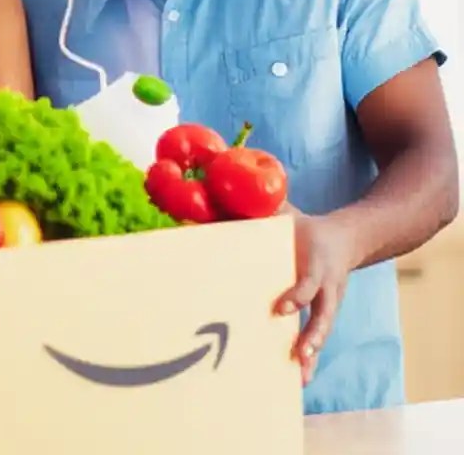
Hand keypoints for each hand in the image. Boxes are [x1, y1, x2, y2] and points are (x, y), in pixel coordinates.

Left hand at [274, 206, 359, 384]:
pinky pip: (316, 337)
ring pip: (322, 330)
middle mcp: (326, 286)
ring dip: (312, 352)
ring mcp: (328, 302)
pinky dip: (310, 358)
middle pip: (323, 314)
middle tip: (300, 352)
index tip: (281, 308)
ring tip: (300, 376)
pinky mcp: (323, 312)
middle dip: (313, 334)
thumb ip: (263, 208)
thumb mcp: (287, 212)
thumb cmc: (304, 226)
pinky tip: (298, 379)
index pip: (310, 282)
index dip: (297, 295)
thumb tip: (227, 193)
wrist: (345, 238)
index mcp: (318, 261)